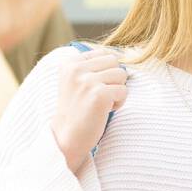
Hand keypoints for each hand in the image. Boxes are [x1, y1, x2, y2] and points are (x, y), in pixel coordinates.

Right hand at [51, 46, 127, 172]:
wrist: (67, 137)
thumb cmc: (78, 109)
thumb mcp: (78, 80)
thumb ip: (94, 65)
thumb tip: (124, 53)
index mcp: (70, 62)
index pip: (105, 53)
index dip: (106, 72)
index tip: (91, 89)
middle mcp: (76, 68)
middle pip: (115, 62)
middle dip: (114, 80)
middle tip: (99, 96)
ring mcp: (87, 80)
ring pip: (122, 75)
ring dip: (117, 91)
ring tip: (101, 103)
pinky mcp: (99, 94)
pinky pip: (124, 91)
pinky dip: (119, 103)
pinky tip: (104, 111)